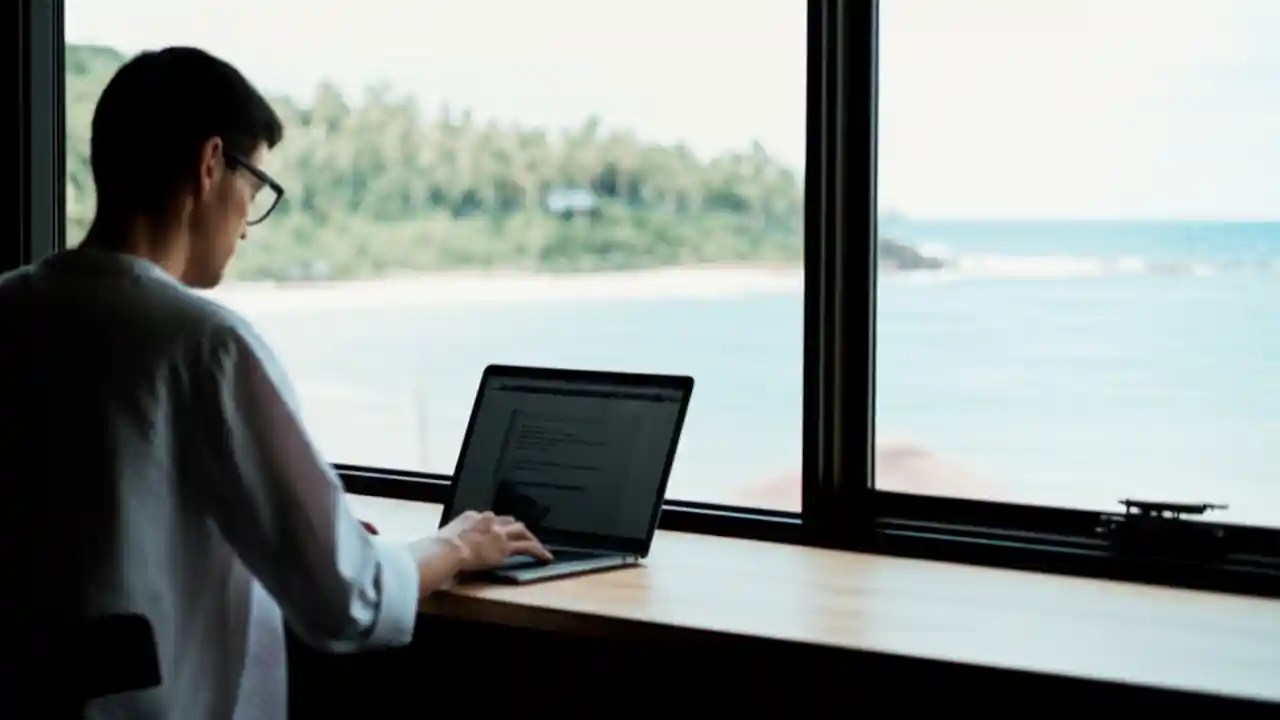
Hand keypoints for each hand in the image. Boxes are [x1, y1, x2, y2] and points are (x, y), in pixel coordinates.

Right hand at [435, 510, 553, 570]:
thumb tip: (442, 552)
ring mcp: (499, 532)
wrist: (446, 550)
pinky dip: (538, 551)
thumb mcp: (442, 539)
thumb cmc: (438, 550)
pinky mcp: (507, 546)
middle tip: (521, 537)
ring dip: (530, 538)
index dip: (495, 526)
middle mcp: (488, 520)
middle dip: (515, 529)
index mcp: (471, 516)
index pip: (489, 518)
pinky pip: (528, 547)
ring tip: (537, 547)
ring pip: (521, 530)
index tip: (498, 533)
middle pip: (508, 521)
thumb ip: (449, 542)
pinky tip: (546, 557)